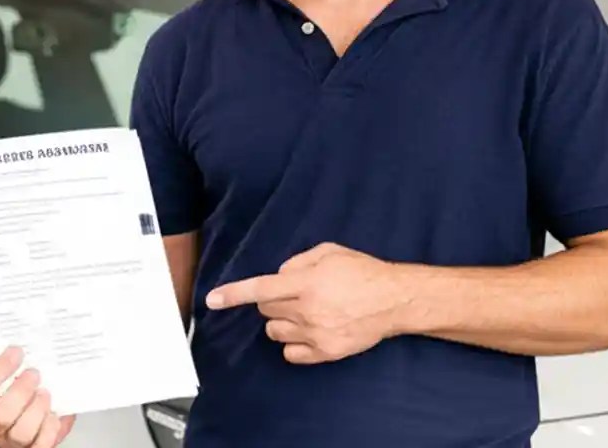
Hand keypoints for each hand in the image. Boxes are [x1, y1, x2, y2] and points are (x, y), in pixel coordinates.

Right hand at [0, 346, 76, 446]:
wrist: (27, 429)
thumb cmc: (15, 400)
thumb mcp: (5, 384)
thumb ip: (11, 371)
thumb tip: (30, 347)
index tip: (17, 352)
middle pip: (0, 415)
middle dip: (20, 392)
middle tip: (34, 374)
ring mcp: (10, 442)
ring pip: (21, 433)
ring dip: (37, 409)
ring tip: (45, 393)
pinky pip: (41, 444)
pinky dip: (50, 428)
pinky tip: (54, 414)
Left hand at [205, 242, 409, 363]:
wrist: (395, 300)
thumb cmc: (362, 272)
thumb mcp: (328, 252)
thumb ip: (297, 261)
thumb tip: (278, 275)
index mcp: (306, 282)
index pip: (260, 289)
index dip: (233, 295)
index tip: (212, 300)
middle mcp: (307, 309)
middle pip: (265, 311)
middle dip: (272, 301)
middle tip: (295, 294)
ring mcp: (316, 334)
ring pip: (274, 332)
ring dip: (281, 322)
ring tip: (303, 313)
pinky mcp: (326, 353)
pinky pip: (291, 354)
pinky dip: (293, 344)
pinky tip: (308, 332)